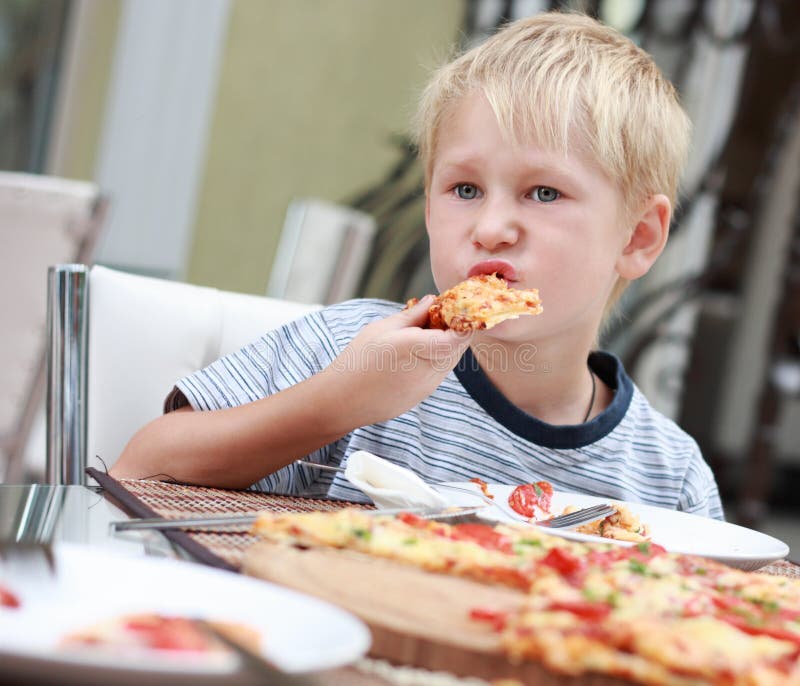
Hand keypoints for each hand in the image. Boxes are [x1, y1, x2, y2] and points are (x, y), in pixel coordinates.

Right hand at [322, 296, 472, 425]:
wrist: (343, 401)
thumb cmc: (358, 360)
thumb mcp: (382, 328)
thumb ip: (413, 315)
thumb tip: (433, 301)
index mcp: (419, 348)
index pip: (459, 336)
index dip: (462, 321)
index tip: (453, 308)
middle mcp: (429, 371)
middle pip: (458, 347)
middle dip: (453, 330)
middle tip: (436, 316)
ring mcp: (428, 387)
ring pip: (450, 361)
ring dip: (445, 345)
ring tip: (422, 334)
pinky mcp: (423, 396)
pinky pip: (438, 373)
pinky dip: (435, 359)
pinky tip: (414, 354)